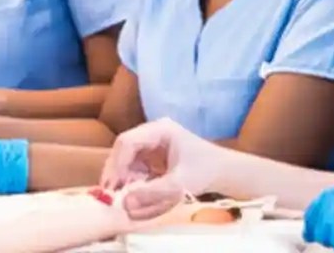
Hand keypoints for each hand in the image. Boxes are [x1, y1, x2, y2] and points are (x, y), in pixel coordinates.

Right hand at [100, 117, 222, 219]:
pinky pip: (134, 165)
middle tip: (110, 194)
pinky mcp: (153, 155)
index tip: (110, 187)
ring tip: (124, 195)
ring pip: (126, 158)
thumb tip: (125, 204)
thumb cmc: (206, 172)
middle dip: (116, 172)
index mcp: (160, 129)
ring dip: (122, 177)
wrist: (224, 171)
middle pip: (123, 149)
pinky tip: (135, 192)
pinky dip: (131, 179)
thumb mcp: (179, 185)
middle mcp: (153, 132)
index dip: (115, 164)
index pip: (127, 142)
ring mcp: (152, 143)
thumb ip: (153, 193)